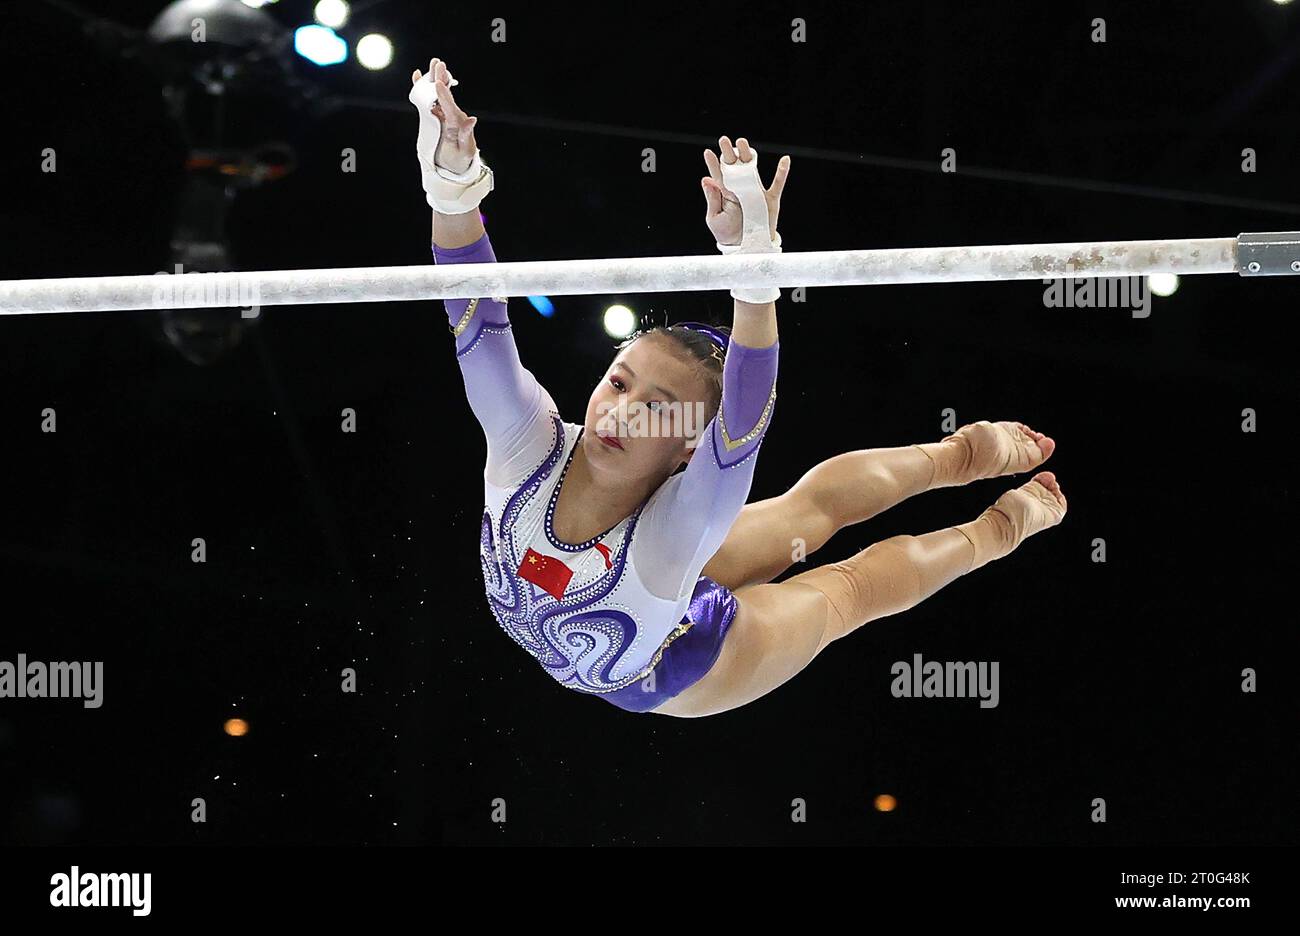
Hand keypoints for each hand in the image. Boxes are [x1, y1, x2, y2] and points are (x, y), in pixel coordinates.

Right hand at [410, 57, 478, 174]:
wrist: (454, 166)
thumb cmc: (460, 159)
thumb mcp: (465, 149)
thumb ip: (466, 134)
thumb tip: (472, 120)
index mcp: (457, 123)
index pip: (450, 107)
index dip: (445, 95)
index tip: (440, 84)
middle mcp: (451, 115)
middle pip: (445, 95)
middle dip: (441, 79)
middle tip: (438, 63)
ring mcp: (442, 114)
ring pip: (437, 94)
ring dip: (434, 78)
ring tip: (433, 63)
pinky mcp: (435, 116)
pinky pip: (428, 100)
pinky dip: (422, 89)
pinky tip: (417, 76)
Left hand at [701, 136, 789, 245]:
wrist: (745, 247)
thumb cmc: (727, 234)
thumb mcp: (715, 219)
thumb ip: (712, 199)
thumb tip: (706, 179)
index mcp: (725, 193)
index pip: (718, 174)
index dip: (713, 163)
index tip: (707, 152)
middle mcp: (740, 188)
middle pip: (734, 166)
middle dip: (729, 153)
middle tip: (724, 140)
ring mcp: (755, 191)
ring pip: (752, 169)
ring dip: (748, 155)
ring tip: (742, 142)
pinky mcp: (770, 199)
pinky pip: (777, 184)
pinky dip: (782, 172)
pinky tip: (785, 160)